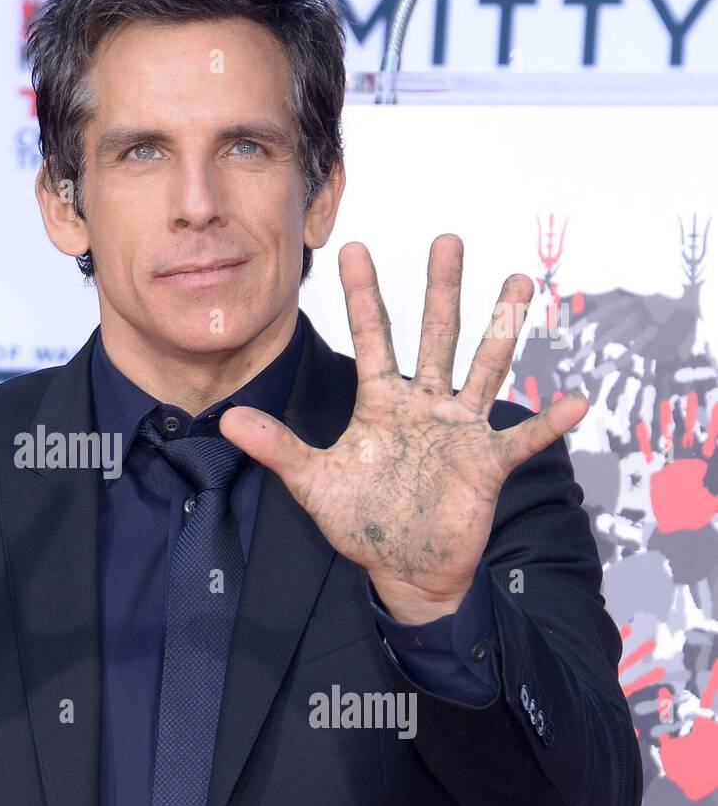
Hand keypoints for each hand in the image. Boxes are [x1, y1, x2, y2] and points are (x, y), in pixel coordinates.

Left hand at [220, 234, 589, 623]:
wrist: (403, 567)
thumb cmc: (361, 522)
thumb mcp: (313, 483)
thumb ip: (277, 448)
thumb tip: (229, 420)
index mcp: (381, 403)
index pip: (371, 338)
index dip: (362, 296)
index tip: (353, 247)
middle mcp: (424, 405)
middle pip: (435, 336)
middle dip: (440, 289)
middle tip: (447, 238)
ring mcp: (459, 429)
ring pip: (484, 367)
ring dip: (502, 326)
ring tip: (519, 280)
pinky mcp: (487, 463)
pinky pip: (523, 439)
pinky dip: (549, 422)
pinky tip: (576, 401)